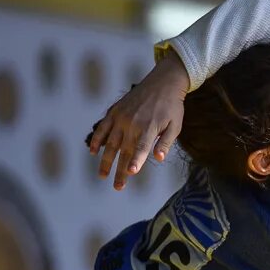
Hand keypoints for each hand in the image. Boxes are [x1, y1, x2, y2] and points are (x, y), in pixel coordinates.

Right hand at [88, 53, 189, 189]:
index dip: (137, 161)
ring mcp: (121, 117)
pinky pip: (102, 128)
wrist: (162, 82)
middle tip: (118, 188)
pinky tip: (93, 152)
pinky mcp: (114, 112)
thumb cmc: (172, 107)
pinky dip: (97, 140)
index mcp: (149, 127)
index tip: (131, 173)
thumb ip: (166, 142)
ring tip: (102, 176)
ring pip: (111, 143)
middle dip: (120, 171)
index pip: (142, 148)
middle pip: (125, 151)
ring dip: (105, 161)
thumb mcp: (176, 125)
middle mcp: (133, 123)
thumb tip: (159, 158)